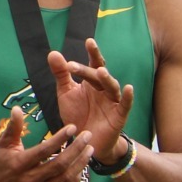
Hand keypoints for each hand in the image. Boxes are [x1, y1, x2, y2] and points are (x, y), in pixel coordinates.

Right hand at [0, 107, 95, 181]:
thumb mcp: (2, 144)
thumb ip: (13, 127)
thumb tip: (17, 109)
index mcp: (19, 164)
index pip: (44, 150)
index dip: (59, 138)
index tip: (72, 127)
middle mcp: (30, 179)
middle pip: (59, 165)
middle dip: (76, 150)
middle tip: (87, 136)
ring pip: (65, 178)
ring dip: (80, 164)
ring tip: (89, 150)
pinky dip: (75, 180)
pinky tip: (80, 168)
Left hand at [49, 37, 132, 154]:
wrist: (85, 140)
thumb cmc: (77, 114)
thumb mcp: (65, 93)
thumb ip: (61, 74)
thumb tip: (53, 53)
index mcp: (91, 82)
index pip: (93, 64)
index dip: (92, 53)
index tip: (89, 41)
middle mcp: (103, 89)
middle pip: (98, 75)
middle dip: (88, 69)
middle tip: (72, 66)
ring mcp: (112, 101)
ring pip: (111, 87)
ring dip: (107, 79)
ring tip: (101, 71)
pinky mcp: (119, 116)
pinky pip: (125, 105)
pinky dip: (127, 97)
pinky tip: (128, 88)